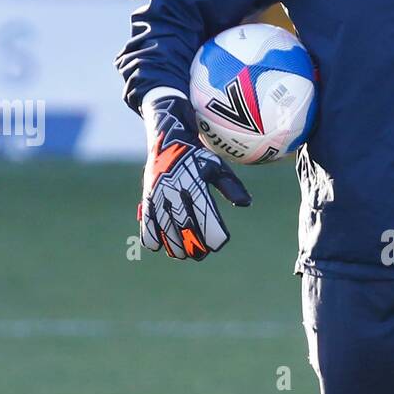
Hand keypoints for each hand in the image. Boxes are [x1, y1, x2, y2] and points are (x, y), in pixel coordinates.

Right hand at [139, 92, 251, 258]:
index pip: (206, 217)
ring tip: (185, 253)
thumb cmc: (197, 156)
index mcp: (194, 184)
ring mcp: (158, 197)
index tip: (220, 243)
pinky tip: (163, 243)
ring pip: (166, 233)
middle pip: (186, 229)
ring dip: (176, 247)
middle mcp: (175, 191)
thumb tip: (246, 203)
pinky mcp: (147, 200)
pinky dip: (154, 240)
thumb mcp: (217, 166)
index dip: (214, 235)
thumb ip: (231, 186)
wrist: (168, 140)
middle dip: (195, 247)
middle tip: (202, 254)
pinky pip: (147, 227)